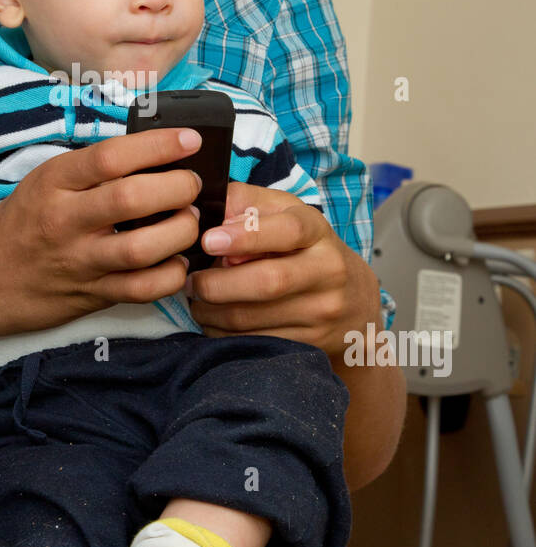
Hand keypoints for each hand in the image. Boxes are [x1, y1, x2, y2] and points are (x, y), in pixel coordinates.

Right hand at [0, 126, 202, 341]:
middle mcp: (65, 220)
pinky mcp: (91, 296)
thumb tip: (155, 152)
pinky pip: (143, 289)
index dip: (158, 145)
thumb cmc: (21, 223)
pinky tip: (176, 261)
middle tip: (191, 185)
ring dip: (180, 231)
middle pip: (131, 199)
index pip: (110, 156)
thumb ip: (92, 170)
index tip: (190, 141)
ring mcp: (79, 261)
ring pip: (142, 247)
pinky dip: (171, 274)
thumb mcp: (45, 182)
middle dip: (177, 188)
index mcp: (54, 182)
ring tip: (189, 221)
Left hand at [185, 182, 379, 355]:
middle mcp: (328, 270)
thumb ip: (245, 203)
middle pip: (268, 281)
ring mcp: (323, 310)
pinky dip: (225, 334)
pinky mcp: (312, 342)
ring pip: (255, 317)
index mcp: (318, 231)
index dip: (246, 236)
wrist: (355, 302)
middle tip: (191, 281)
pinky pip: (257, 342)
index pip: (289, 230)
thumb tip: (207, 211)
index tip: (208, 241)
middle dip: (218, 284)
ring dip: (213, 312)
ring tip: (197, 300)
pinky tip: (214, 322)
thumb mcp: (285, 214)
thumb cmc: (306, 249)